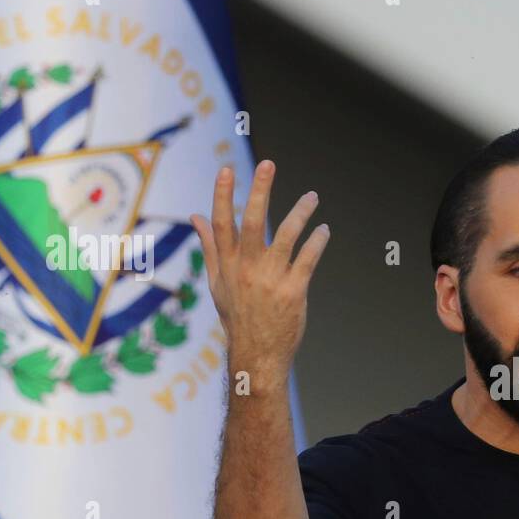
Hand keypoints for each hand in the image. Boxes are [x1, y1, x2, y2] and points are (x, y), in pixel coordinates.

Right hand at [190, 159, 329, 388]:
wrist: (256, 354)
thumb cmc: (237, 316)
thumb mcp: (218, 282)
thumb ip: (210, 246)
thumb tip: (195, 216)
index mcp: (227, 265)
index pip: (221, 224)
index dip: (222, 196)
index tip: (226, 170)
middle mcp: (247, 269)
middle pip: (252, 222)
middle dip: (259, 191)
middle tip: (268, 164)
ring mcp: (270, 279)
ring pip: (287, 236)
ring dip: (301, 212)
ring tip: (312, 197)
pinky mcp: (293, 291)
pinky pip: (308, 258)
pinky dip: (317, 241)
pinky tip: (324, 230)